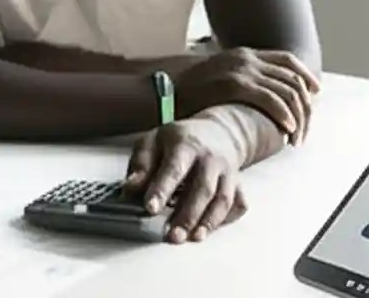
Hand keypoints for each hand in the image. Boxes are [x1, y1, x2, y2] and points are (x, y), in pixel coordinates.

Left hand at [124, 120, 247, 243]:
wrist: (219, 131)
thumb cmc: (179, 139)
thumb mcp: (154, 141)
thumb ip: (141, 164)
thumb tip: (130, 189)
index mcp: (186, 145)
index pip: (174, 168)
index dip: (162, 189)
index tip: (150, 208)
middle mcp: (210, 159)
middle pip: (202, 189)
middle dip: (187, 215)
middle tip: (172, 236)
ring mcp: (228, 173)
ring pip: (222, 199)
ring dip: (208, 222)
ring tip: (192, 238)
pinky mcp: (238, 185)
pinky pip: (238, 205)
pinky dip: (227, 219)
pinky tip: (210, 228)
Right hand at [173, 47, 320, 143]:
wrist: (166, 90)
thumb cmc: (191, 90)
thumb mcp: (220, 76)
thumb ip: (241, 79)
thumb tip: (260, 93)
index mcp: (245, 54)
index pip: (287, 60)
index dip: (306, 77)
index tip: (315, 94)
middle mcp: (248, 59)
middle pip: (292, 79)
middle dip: (305, 106)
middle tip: (304, 129)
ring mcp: (242, 70)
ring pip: (287, 92)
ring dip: (297, 117)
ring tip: (296, 136)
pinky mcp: (236, 85)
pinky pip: (272, 100)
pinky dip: (284, 115)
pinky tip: (287, 129)